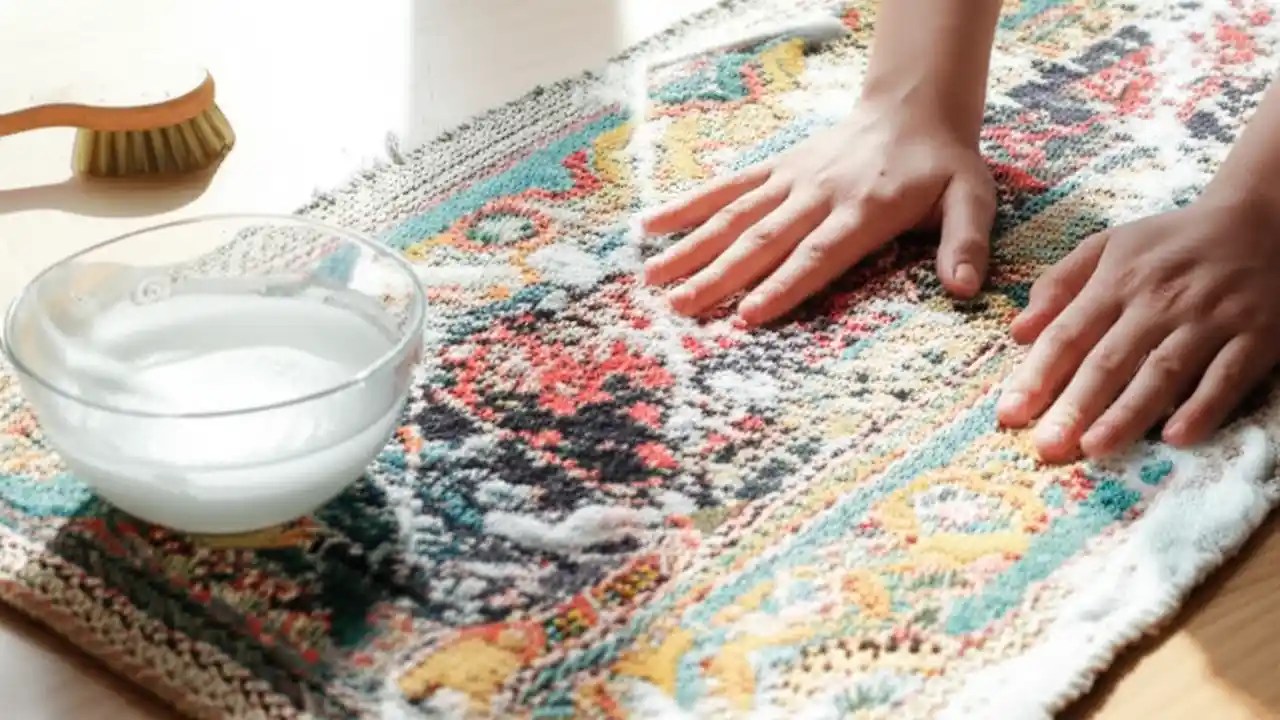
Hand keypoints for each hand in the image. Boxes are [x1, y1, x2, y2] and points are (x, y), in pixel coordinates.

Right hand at [640, 100, 996, 323]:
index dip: (782, 285)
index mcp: (864, 211)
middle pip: (763, 240)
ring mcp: (790, 180)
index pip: (817, 254)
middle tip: (682, 307)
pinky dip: (688, 206)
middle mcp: (819, 195)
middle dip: (720, 276)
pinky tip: (651, 227)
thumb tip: (965, 288)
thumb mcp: (971, 200)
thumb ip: (965, 243)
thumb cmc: (942, 167)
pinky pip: (727, 188)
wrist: (913, 108)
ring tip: (655, 278)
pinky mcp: (775, 169)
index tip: (748, 314)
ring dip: (694, 247)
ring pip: (735, 215)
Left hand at [998, 197, 1279, 461]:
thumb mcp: (1109, 245)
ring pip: (1163, 372)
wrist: (1264, 218)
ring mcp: (1210, 319)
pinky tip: (1176, 437)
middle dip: (1074, 405)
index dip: (1037, 375)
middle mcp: (1159, 301)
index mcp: (1117, 280)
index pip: (1068, 334)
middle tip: (1046, 447)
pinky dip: (1203, 407)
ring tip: (1094, 447)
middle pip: (1110, 360)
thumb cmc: (1172, 242)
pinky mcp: (1257, 335)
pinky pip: (1228, 376)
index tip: (1010, 412)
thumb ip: (1060, 284)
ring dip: (1128, 413)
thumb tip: (1017, 331)